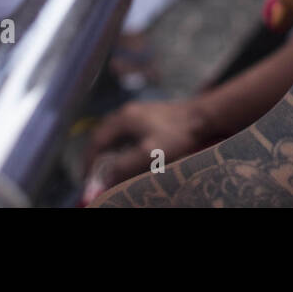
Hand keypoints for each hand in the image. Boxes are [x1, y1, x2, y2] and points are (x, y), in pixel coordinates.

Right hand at [82, 99, 209, 200]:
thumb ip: (124, 166)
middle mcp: (128, 112)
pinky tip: (132, 157)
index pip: (96, 141)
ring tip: (113, 170)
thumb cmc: (177, 135)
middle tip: (98, 176)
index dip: (89, 162)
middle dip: (98, 157)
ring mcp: (140, 111)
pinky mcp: (152, 115)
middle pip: (104, 136)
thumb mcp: (148, 154)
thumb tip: (105, 179)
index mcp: (123, 119)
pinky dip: (124, 147)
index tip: (88, 179)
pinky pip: (130, 132)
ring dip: (112, 152)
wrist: (204, 116)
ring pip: (117, 134)